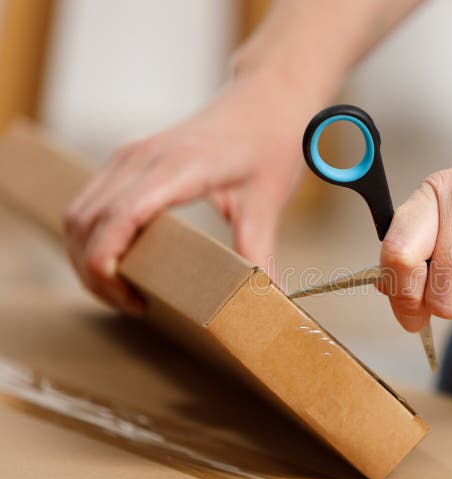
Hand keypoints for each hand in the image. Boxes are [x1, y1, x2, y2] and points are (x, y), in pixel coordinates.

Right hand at [64, 73, 323, 314]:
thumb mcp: (267, 202)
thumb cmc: (268, 145)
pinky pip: (90, 203)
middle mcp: (142, 158)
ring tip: (123, 290)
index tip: (128, 297)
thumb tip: (270, 299)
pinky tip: (121, 262)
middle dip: (94, 272)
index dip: (106, 262)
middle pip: (86, 221)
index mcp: (179, 167)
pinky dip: (92, 237)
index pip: (119, 217)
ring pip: (79, 213)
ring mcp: (129, 156)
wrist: (265, 99)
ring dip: (86, 256)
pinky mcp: (128, 160)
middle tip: (131, 305)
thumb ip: (260, 252)